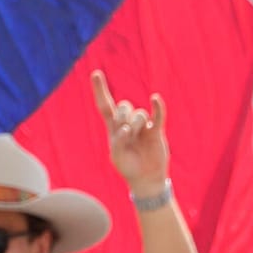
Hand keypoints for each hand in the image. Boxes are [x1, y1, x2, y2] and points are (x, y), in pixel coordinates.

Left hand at [92, 69, 168, 191]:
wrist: (146, 179)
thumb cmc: (129, 168)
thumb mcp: (117, 157)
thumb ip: (118, 143)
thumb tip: (125, 129)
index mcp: (114, 129)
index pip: (105, 106)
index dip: (100, 90)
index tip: (95, 73)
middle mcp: (128, 123)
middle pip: (123, 106)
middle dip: (122, 115)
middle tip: (126, 131)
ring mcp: (143, 126)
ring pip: (139, 113)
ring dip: (138, 124)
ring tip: (138, 138)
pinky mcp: (156, 130)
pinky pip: (157, 114)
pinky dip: (157, 107)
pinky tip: (154, 99)